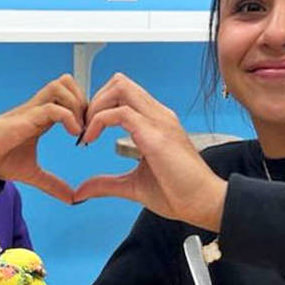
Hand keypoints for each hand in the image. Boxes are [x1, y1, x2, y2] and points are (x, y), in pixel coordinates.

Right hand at [0, 75, 85, 203]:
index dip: (84, 107)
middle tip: (87, 125)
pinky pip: (52, 108)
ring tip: (79, 128)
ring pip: (60, 86)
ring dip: (76, 104)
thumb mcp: (32, 173)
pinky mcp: (24, 118)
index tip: (89, 131)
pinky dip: (68, 117)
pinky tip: (73, 134)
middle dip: (84, 100)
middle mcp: (37, 108)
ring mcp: (30, 110)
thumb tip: (72, 199)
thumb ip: (52, 184)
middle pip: (66, 82)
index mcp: (41, 116)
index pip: (68, 94)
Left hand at [73, 73, 226, 230]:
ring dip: (96, 105)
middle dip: (95, 99)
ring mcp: (158, 121)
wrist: (203, 203)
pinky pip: (120, 112)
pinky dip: (98, 120)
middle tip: (84, 126)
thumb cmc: (179, 193)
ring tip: (87, 131)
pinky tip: (91, 139)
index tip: (87, 130)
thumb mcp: (132, 186)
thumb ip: (106, 184)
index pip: (123, 93)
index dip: (100, 105)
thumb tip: (81, 191)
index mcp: (155, 122)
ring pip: (120, 87)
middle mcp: (158, 115)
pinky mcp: (155, 134)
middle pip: (120, 82)